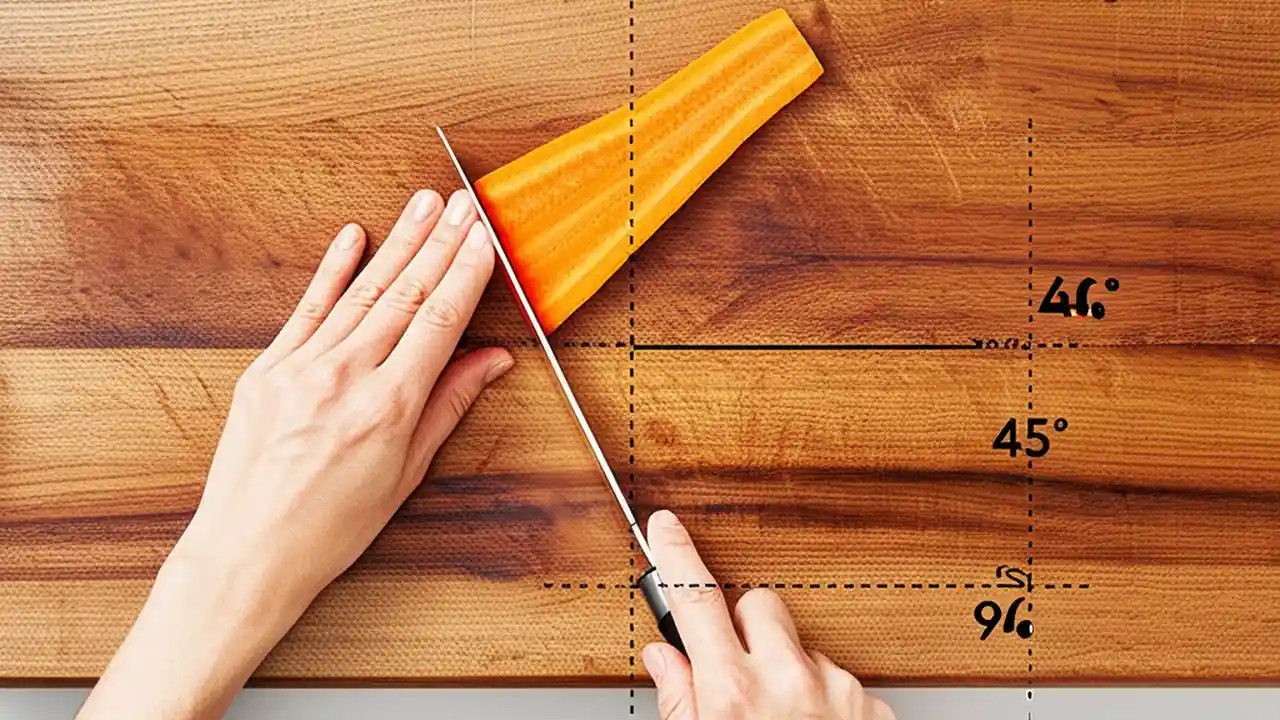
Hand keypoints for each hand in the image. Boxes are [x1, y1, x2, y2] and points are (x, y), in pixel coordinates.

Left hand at [80, 189, 509, 718]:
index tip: (485, 239)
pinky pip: (307, 308)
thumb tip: (491, 361)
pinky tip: (355, 236)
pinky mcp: (267, 369)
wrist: (248, 552)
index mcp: (389, 408)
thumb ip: (448, 406)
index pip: (439, 322)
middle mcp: (346, 378)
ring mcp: (302, 368)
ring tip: (423, 204)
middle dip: (440, 243)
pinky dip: (333, 269)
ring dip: (398, 243)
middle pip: (405, 295)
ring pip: (362, 292)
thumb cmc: (331, 527)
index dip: (467, 274)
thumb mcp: (406, 474)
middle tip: (463, 203)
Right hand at [642, 511, 894, 719]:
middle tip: (733, 669)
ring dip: (787, 669)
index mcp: (732, 695)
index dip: (677, 556)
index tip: (666, 526)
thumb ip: (681, 702)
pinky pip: (841, 680)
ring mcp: (838, 691)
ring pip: (802, 646)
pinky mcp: (874, 707)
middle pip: (760, 604)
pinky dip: (825, 700)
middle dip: (743, 626)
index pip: (696, 600)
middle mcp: (788, 682)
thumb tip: (665, 658)